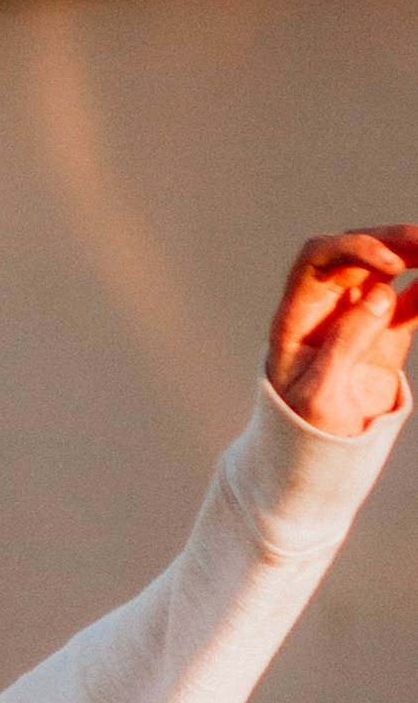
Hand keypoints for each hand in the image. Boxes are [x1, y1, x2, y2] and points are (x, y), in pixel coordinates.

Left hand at [265, 230, 417, 439]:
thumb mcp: (320, 395)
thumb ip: (346, 343)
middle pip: (358, 252)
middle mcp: (325, 306)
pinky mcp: (385, 331)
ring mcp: (357, 315)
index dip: (354, 248)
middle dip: (394, 241)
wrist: (318, 461)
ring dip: (416, 253)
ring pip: (388, 268)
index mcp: (297, 315)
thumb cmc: (305, 431)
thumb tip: (382, 294)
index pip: (318, 258)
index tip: (391, 266)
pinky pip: (411, 299)